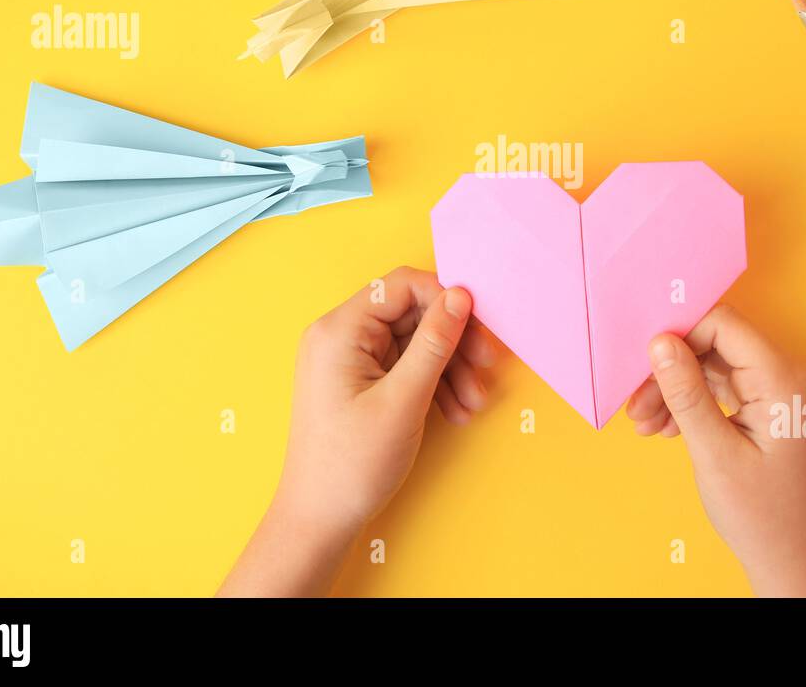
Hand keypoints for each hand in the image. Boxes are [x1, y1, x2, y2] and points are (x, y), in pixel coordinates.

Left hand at [219, 266, 494, 596]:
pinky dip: (434, 383)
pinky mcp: (360, 381)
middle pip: (412, 314)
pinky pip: (405, 366)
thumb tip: (461, 296)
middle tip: (486, 369)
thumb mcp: (404, 399)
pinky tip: (456, 410)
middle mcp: (340, 336)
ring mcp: (349, 359)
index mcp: (339, 331)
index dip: (445, 301)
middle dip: (453, 342)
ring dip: (450, 367)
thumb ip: (434, 343)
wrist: (319, 518)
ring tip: (473, 403)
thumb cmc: (351, 464)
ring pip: (414, 342)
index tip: (479, 328)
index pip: (402, 287)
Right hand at [627, 305, 805, 596]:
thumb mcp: (714, 452)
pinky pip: (723, 385)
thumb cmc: (762, 514)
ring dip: (676, 389)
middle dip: (671, 371)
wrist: (790, 558)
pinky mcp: (770, 403)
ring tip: (647, 424)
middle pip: (715, 345)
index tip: (643, 364)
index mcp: (785, 379)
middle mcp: (789, 374)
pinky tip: (667, 426)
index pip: (723, 325)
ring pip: (713, 365)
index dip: (679, 336)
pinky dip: (693, 402)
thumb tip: (660, 343)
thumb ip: (686, 393)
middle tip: (637, 406)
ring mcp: (781, 389)